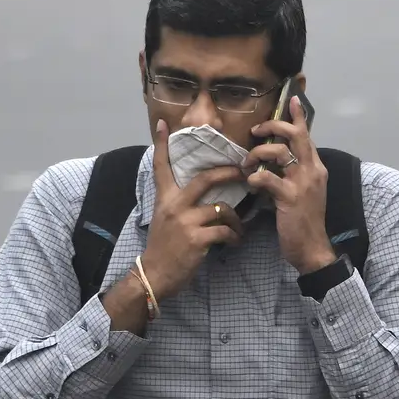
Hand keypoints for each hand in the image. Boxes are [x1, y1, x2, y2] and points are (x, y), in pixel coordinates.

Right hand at [140, 119, 245, 300]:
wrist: (155, 275)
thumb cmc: (163, 248)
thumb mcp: (165, 219)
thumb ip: (180, 203)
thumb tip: (201, 195)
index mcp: (165, 198)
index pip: (161, 167)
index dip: (162, 145)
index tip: (163, 123)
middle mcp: (174, 205)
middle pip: (205, 178)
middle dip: (229, 173)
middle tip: (244, 172)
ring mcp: (185, 221)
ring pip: (222, 208)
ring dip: (236, 218)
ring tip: (238, 227)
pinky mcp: (197, 238)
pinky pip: (225, 231)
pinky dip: (234, 236)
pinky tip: (235, 242)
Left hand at [243, 96, 337, 274]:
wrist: (312, 248)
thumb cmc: (304, 220)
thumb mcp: (304, 191)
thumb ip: (294, 172)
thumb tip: (275, 159)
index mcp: (316, 167)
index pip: (307, 135)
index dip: (299, 116)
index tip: (291, 99)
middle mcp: (313, 170)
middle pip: (295, 135)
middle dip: (273, 126)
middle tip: (256, 131)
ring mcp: (303, 183)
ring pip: (278, 152)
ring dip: (257, 154)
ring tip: (246, 165)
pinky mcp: (290, 197)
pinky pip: (268, 177)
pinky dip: (255, 177)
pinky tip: (250, 183)